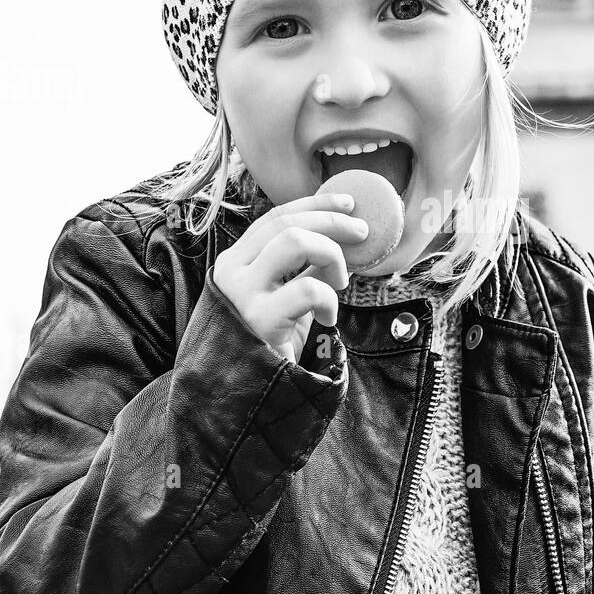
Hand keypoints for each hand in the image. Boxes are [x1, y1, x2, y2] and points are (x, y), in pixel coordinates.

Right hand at [211, 191, 368, 365]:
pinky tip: (327, 319)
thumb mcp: (287, 292)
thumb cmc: (274, 339)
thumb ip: (304, 265)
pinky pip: (308, 289)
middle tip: (362, 233)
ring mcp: (241, 293)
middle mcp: (231, 270)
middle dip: (332, 223)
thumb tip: (342, 232)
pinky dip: (329, 300)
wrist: (253, 391)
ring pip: (295, 241)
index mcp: (237, 259)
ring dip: (331, 256)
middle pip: (288, 224)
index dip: (315, 204)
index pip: (276, 217)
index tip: (348, 202)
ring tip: (340, 283)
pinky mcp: (259, 318)